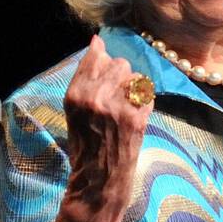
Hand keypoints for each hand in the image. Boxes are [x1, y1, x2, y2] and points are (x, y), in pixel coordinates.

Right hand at [51, 34, 151, 221]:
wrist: (99, 179)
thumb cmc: (85, 145)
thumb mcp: (74, 110)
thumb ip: (85, 77)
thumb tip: (98, 42)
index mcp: (76, 93)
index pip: (96, 56)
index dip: (104, 59)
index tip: (106, 66)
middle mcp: (96, 97)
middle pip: (119, 63)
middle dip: (121, 76)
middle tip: (117, 95)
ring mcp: (118, 107)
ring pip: (136, 77)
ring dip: (134, 88)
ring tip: (126, 106)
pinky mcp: (138, 118)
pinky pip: (148, 95)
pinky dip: (145, 103)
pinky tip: (136, 116)